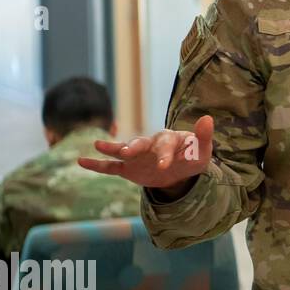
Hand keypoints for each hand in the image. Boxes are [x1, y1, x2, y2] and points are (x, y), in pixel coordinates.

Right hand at [78, 114, 213, 192]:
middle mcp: (149, 144)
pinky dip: (97, 164)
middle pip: (140, 142)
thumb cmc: (193, 156)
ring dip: (112, 148)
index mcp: (168, 139)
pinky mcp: (128, 168)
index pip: (164, 144)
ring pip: (122, 150)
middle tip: (128, 152)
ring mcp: (137, 156)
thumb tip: (208, 119)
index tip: (163, 166)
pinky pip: (110, 166)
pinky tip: (81, 161)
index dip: (164, 154)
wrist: (181, 170)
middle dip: (134, 147)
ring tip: (97, 145)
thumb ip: (204, 137)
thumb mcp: (202, 151)